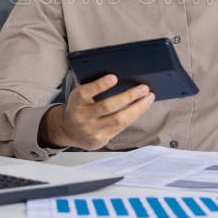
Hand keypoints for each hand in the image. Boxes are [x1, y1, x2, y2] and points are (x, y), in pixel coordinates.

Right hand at [39, 74, 154, 150]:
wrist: (68, 130)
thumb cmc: (80, 106)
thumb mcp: (81, 95)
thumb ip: (94, 89)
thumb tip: (123, 78)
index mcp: (77, 100)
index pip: (87, 91)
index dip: (100, 85)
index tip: (114, 77)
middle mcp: (82, 116)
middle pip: (108, 106)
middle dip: (128, 96)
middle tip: (143, 88)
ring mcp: (91, 130)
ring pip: (118, 120)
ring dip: (137, 108)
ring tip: (148, 97)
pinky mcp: (100, 139)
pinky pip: (121, 128)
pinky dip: (133, 116)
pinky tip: (141, 108)